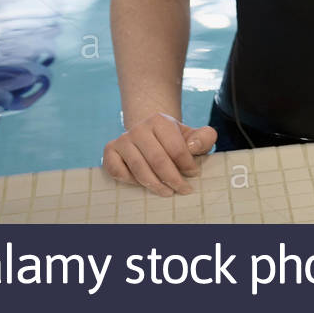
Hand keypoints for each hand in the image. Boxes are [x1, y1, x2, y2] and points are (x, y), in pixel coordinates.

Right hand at [101, 112, 215, 196]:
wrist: (149, 135)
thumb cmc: (174, 139)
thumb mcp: (192, 135)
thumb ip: (204, 137)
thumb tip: (193, 146)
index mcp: (160, 120)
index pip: (176, 148)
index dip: (187, 165)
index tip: (194, 174)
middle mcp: (139, 128)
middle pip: (158, 160)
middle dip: (173, 179)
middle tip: (183, 190)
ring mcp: (123, 139)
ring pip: (139, 168)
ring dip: (155, 185)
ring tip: (168, 192)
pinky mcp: (110, 151)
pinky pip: (118, 172)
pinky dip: (131, 181)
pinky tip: (143, 183)